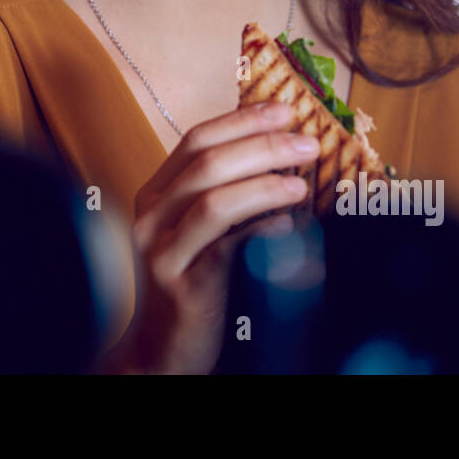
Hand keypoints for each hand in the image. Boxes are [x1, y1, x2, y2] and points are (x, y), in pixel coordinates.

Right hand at [102, 101, 317, 373]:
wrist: (163, 348)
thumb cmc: (193, 281)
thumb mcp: (200, 230)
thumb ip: (227, 192)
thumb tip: (281, 150)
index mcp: (157, 193)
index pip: (197, 138)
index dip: (243, 120)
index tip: (286, 110)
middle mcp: (151, 216)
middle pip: (205, 162)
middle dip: (262, 145)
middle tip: (307, 143)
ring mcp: (162, 251)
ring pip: (212, 202)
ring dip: (263, 185)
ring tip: (302, 184)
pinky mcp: (182, 286)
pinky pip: (223, 249)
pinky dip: (259, 230)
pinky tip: (287, 224)